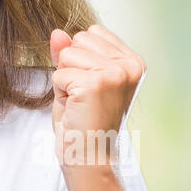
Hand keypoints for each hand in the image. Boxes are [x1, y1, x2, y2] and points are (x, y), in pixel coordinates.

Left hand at [49, 23, 145, 168]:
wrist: (89, 157)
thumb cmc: (85, 124)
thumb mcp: (77, 80)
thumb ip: (70, 53)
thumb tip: (57, 32)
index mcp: (133, 62)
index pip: (92, 33)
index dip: (81, 60)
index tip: (92, 88)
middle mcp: (129, 66)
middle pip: (78, 40)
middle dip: (71, 67)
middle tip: (84, 98)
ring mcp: (114, 74)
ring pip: (67, 54)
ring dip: (65, 80)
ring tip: (80, 103)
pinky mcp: (95, 84)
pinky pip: (58, 74)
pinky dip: (60, 93)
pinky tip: (76, 109)